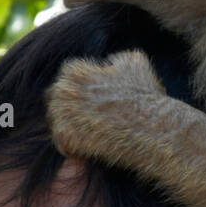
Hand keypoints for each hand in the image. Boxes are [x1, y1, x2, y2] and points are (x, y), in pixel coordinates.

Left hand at [46, 50, 167, 165]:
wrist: (151, 127)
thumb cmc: (144, 96)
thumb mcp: (134, 61)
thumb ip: (113, 57)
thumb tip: (108, 60)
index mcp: (74, 71)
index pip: (64, 80)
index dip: (78, 92)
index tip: (92, 103)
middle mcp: (62, 89)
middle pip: (53, 100)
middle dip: (68, 109)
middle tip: (88, 121)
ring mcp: (61, 113)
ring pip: (55, 123)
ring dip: (69, 129)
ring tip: (92, 135)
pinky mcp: (65, 136)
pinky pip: (61, 144)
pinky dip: (74, 149)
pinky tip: (92, 148)